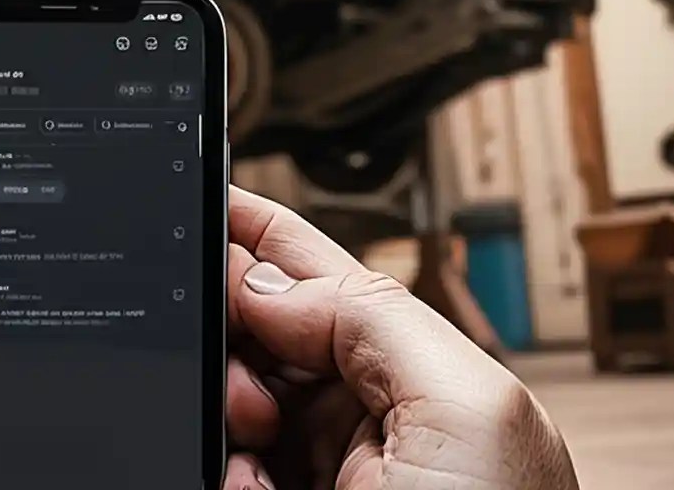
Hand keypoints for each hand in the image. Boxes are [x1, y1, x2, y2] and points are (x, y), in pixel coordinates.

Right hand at [220, 187, 577, 489]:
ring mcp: (327, 468)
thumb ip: (376, 318)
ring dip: (226, 407)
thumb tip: (268, 281)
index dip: (259, 235)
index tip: (203, 211)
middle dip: (232, 330)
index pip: (320, 275)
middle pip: (260, 331)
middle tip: (231, 360)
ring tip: (251, 441)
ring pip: (232, 400)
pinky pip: (227, 469)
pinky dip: (225, 471)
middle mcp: (368, 413)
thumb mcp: (470, 409)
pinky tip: (250, 483)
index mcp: (418, 369)